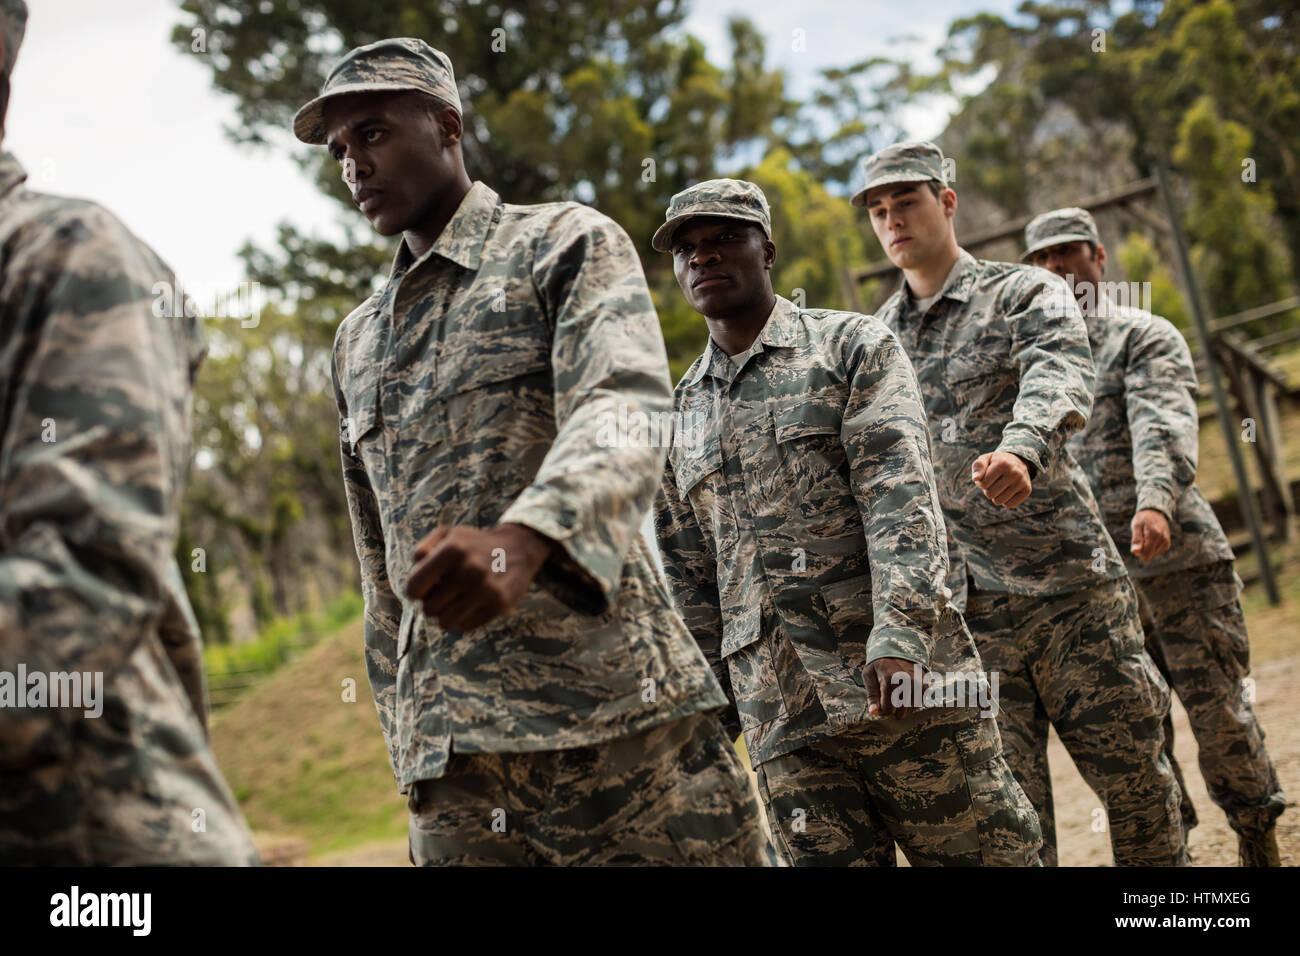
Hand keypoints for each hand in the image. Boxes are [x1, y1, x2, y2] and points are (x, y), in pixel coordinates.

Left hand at [404, 523, 551, 630]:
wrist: (520, 547)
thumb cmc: (474, 544)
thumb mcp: (447, 535)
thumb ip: (422, 551)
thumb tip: (414, 581)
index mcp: (453, 549)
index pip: (414, 588)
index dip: (416, 591)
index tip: (426, 587)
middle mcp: (469, 570)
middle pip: (429, 609)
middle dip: (433, 603)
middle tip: (446, 592)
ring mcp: (486, 589)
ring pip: (446, 623)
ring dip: (447, 615)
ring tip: (456, 601)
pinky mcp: (499, 605)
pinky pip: (466, 627)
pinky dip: (465, 619)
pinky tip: (473, 604)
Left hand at [865, 658, 926, 717]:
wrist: (899, 648)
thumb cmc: (880, 663)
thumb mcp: (869, 674)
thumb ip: (871, 694)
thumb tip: (873, 712)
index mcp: (891, 678)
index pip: (888, 709)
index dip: (881, 710)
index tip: (879, 703)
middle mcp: (907, 681)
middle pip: (900, 713)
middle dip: (892, 709)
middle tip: (887, 698)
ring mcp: (918, 683)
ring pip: (910, 710)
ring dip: (902, 707)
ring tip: (895, 694)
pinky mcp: (926, 685)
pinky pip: (918, 704)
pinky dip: (911, 702)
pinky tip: (904, 693)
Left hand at [971, 451, 1032, 507]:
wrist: (1018, 460)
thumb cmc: (996, 462)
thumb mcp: (985, 459)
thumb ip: (978, 467)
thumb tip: (976, 479)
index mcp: (1002, 464)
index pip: (983, 484)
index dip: (981, 483)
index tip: (986, 476)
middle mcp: (1014, 473)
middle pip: (989, 494)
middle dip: (988, 490)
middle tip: (993, 482)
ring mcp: (1022, 482)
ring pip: (998, 501)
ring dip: (996, 496)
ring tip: (1000, 486)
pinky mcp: (1027, 491)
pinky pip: (1008, 505)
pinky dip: (1005, 500)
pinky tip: (1008, 490)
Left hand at [1130, 509, 1171, 561]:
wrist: (1156, 513)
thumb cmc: (1143, 519)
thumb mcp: (1136, 525)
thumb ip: (1136, 539)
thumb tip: (1135, 552)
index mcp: (1154, 534)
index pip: (1146, 554)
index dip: (1138, 552)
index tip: (1136, 542)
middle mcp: (1163, 540)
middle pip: (1148, 555)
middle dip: (1142, 550)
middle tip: (1141, 538)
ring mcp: (1166, 542)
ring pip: (1152, 554)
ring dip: (1146, 548)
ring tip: (1146, 536)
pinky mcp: (1167, 545)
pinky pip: (1156, 552)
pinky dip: (1151, 548)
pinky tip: (1151, 538)